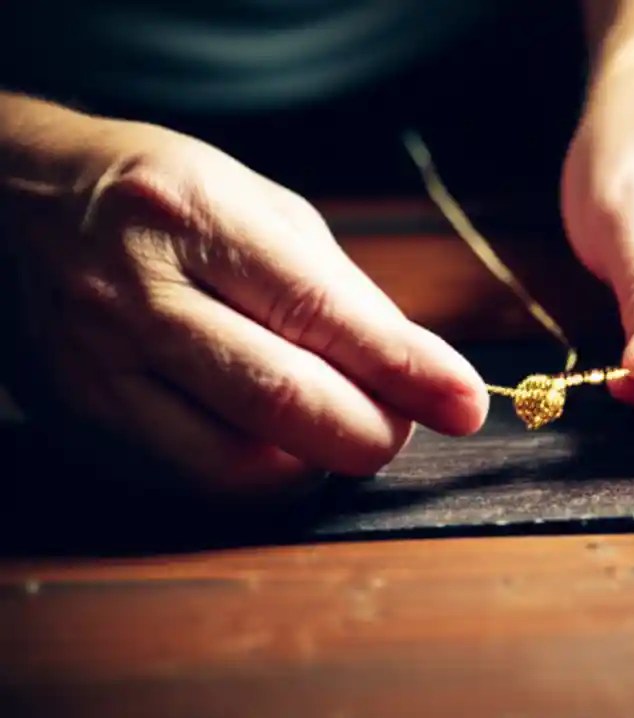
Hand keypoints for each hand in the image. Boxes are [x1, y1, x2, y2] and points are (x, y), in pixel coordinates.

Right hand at [0, 117, 487, 490]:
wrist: (20, 206)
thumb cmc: (166, 199)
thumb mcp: (263, 210)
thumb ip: (340, 292)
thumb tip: (415, 372)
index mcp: (192, 217)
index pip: (321, 313)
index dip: (406, 369)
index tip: (466, 404)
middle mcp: (135, 295)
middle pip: (280, 401)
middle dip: (370, 431)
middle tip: (400, 424)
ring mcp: (98, 367)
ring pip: (239, 462)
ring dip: (315, 457)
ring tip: (331, 419)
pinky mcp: (82, 421)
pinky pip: (196, 479)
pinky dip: (259, 470)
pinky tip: (272, 435)